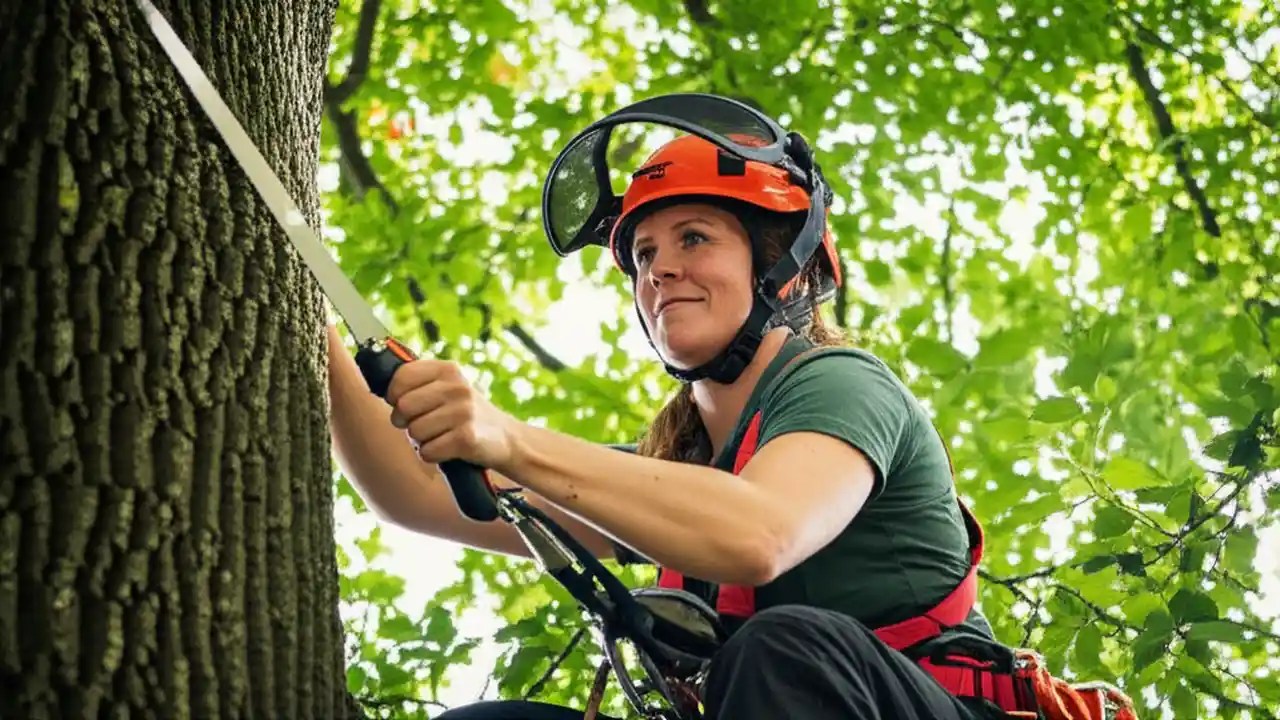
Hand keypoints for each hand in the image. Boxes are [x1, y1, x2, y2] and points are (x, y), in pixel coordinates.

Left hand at [385, 359, 517, 470]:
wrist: (507, 439)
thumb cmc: (466, 414)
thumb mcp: (449, 387)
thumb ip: (419, 382)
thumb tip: (380, 384)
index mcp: (448, 369)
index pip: (401, 377)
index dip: (395, 396)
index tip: (404, 404)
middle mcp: (456, 387)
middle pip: (403, 407)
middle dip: (406, 422)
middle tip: (423, 425)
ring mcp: (463, 412)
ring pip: (414, 432)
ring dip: (422, 440)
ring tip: (441, 436)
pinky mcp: (466, 438)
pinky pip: (427, 452)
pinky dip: (433, 455)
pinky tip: (449, 449)